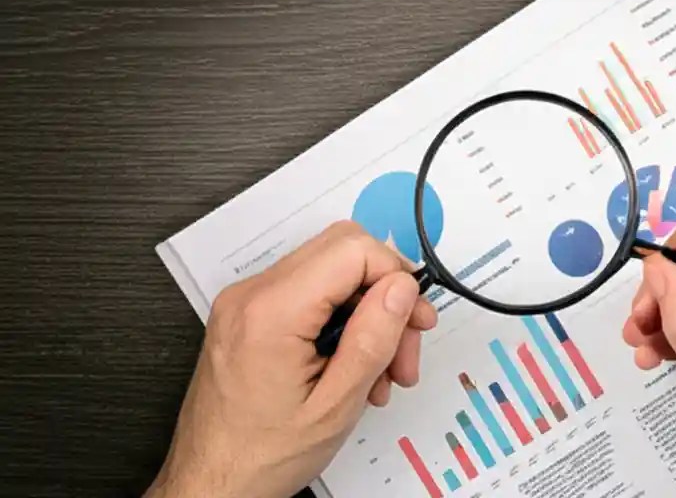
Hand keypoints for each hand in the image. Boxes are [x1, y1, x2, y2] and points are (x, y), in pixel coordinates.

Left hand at [147, 220, 437, 497]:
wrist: (209, 485)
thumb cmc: (260, 457)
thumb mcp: (336, 404)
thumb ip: (372, 339)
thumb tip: (402, 287)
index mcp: (270, 312)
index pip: (352, 249)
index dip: (396, 276)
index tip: (416, 318)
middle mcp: (251, 295)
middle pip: (343, 251)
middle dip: (386, 295)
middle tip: (407, 344)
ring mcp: (245, 303)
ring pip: (331, 274)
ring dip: (368, 314)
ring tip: (384, 371)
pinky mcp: (248, 316)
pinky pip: (309, 296)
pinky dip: (341, 322)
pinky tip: (355, 368)